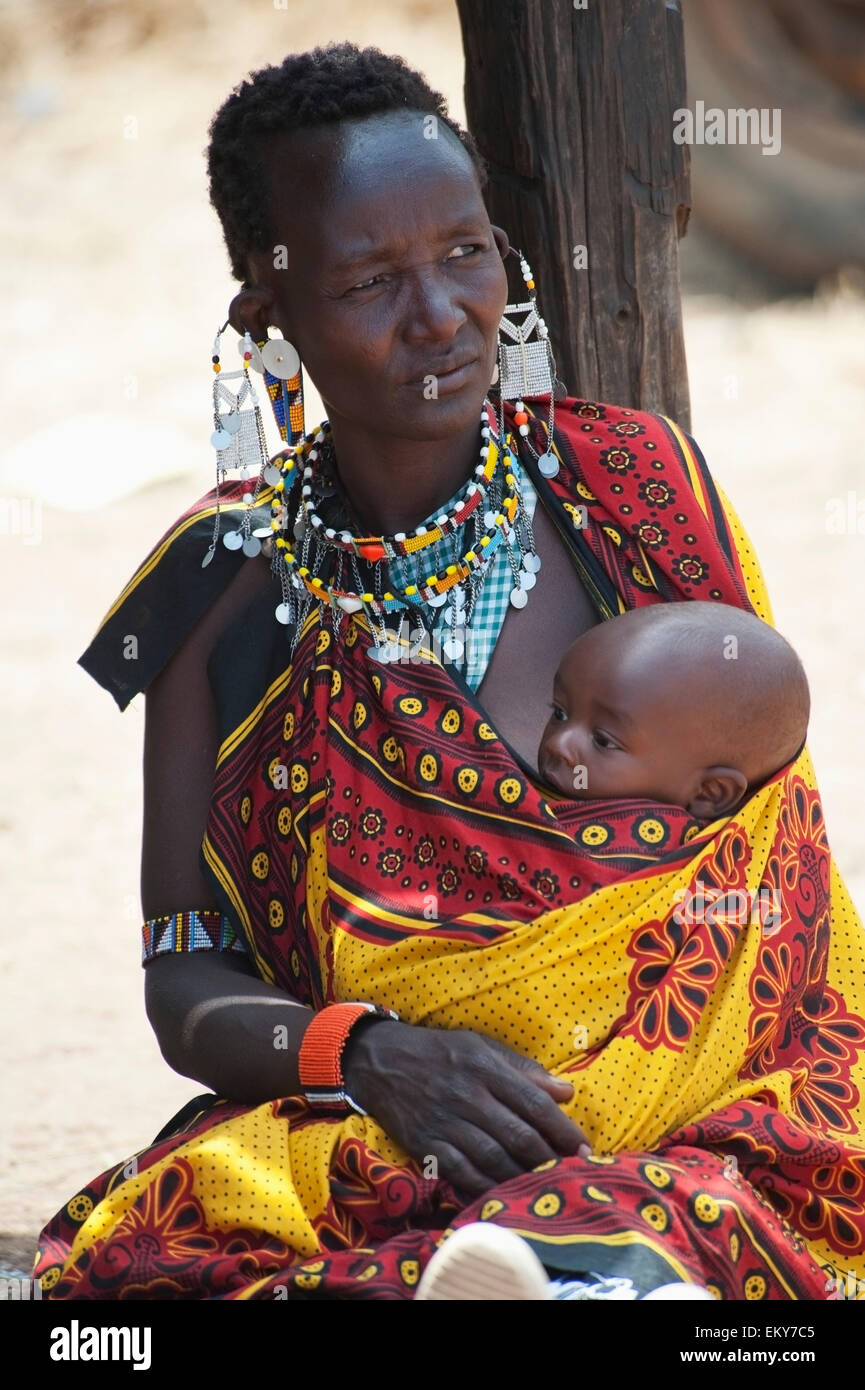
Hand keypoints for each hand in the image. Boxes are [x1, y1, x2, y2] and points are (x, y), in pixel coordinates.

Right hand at [343, 1020, 590, 1198]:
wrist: (379, 1061)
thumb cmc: (439, 1051)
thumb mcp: (481, 1046)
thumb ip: (523, 1070)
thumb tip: (566, 1093)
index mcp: (484, 1067)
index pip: (534, 1103)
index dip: (563, 1129)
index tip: (584, 1148)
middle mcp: (466, 1095)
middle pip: (517, 1135)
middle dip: (550, 1158)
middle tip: (572, 1173)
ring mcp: (444, 1122)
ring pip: (493, 1158)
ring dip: (523, 1176)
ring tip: (544, 1186)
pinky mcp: (425, 1144)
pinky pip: (461, 1173)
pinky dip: (485, 1186)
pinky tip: (503, 1194)